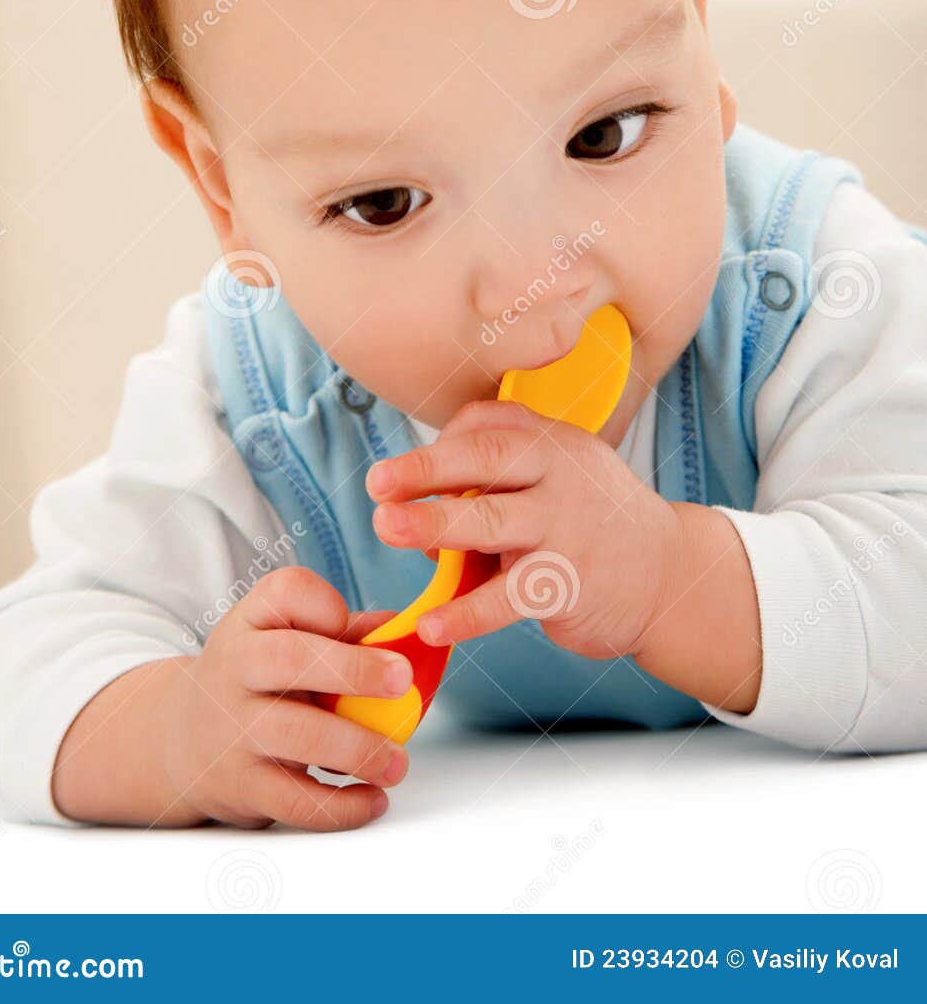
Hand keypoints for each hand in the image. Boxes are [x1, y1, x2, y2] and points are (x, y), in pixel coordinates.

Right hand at [160, 567, 414, 829]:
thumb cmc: (257, 679)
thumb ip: (345, 634)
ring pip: (297, 735)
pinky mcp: (241, 785)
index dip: (323, 603)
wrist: (183, 737)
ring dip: (358, 749)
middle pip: (291, 658)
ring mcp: (234, 728)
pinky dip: (341, 807)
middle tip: (403, 681)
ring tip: (396, 762)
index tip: (348, 621)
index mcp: (252, 621)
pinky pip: (295, 801)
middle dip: (353, 669)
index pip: (286, 591)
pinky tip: (372, 799)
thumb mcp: (284, 639)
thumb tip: (406, 631)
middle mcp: (236, 667)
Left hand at [365, 399, 683, 663]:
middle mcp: (559, 475)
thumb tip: (415, 516)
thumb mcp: (554, 482)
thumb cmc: (590, 524)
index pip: (484, 425)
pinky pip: (507, 597)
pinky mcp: (568, 584)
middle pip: (485, 459)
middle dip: (425, 468)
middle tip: (377, 482)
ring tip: (386, 529)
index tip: (400, 474)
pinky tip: (432, 624)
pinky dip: (466, 613)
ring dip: (434, 524)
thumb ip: (491, 488)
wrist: (671, 576)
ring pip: (491, 519)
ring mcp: (566, 528)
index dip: (437, 446)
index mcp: (551, 441)